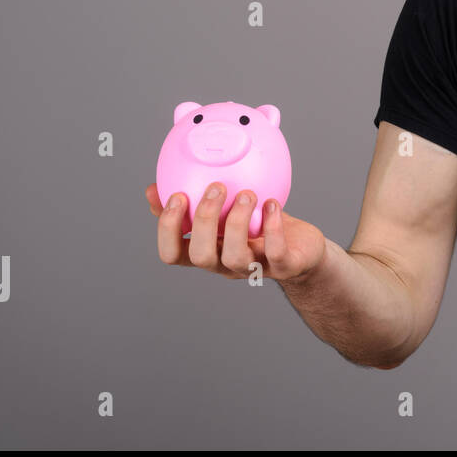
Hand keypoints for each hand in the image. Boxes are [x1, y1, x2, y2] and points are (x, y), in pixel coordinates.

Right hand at [148, 181, 327, 282]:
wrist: (304, 249)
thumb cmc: (259, 229)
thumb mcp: (225, 214)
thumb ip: (194, 204)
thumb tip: (153, 189)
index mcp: (207, 251)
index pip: (172, 254)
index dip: (168, 229)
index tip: (176, 196)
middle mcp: (225, 264)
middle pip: (201, 256)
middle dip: (204, 220)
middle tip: (216, 187)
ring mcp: (254, 268)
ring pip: (235, 257)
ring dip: (237, 222)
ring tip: (247, 193)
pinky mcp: (284, 266)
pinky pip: (275, 251)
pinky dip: (272, 227)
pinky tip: (271, 203)